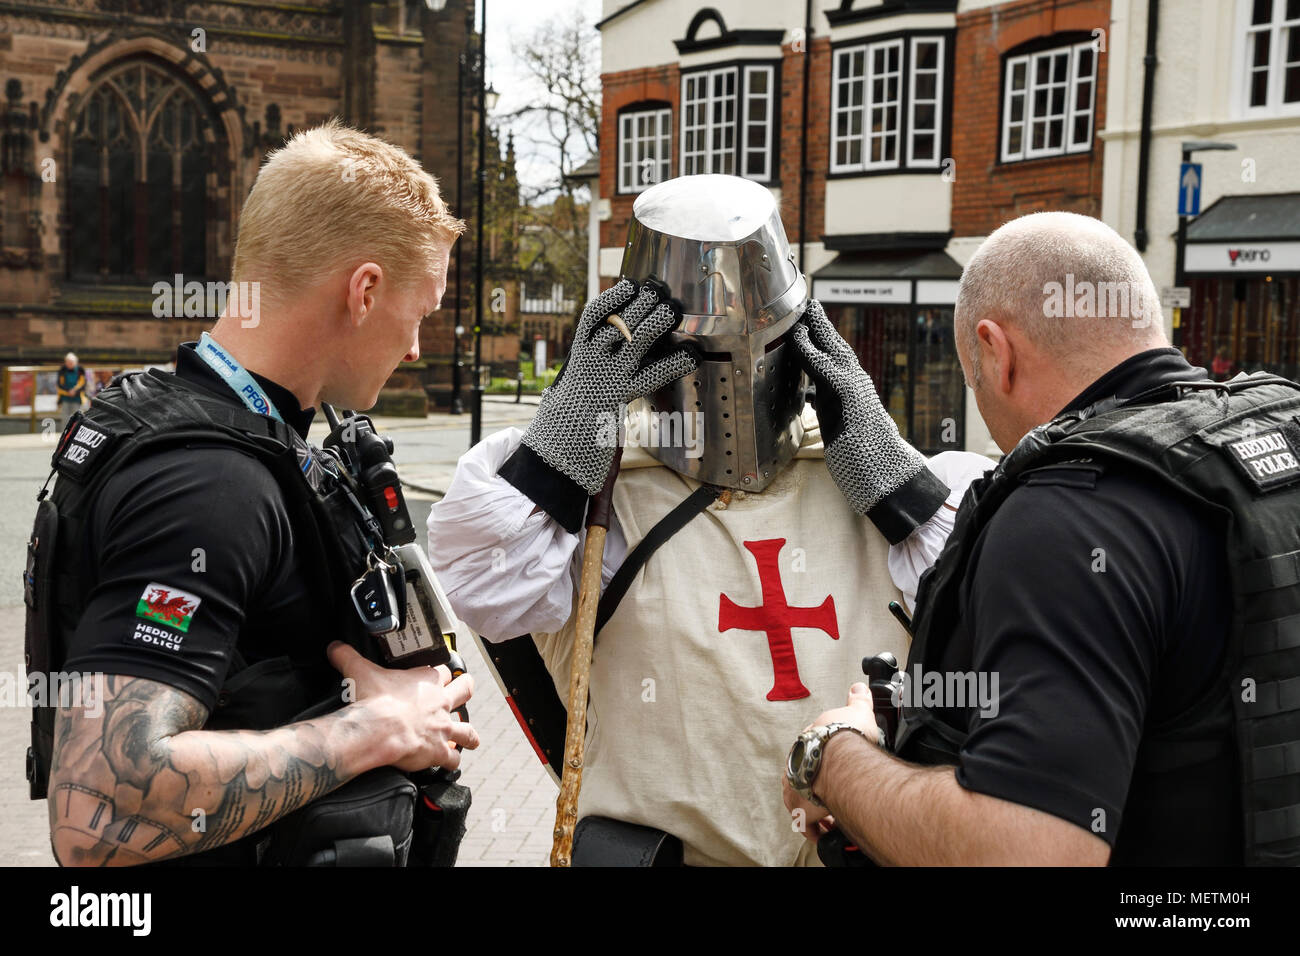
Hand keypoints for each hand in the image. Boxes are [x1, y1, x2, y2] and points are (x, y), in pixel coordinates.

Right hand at [327, 641, 478, 771]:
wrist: (378, 730)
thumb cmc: (373, 701)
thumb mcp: (359, 671)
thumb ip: (347, 657)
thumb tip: (334, 647)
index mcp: (426, 680)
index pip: (442, 670)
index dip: (440, 673)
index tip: (438, 674)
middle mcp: (440, 702)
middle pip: (465, 690)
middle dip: (465, 690)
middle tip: (464, 691)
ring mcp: (443, 727)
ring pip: (467, 729)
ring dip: (468, 735)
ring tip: (471, 739)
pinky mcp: (439, 750)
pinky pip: (452, 758)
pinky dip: (452, 761)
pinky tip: (449, 763)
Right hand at [501, 279, 698, 529]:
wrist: (563, 439)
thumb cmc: (579, 402)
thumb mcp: (581, 370)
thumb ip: (597, 348)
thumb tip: (626, 321)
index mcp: (580, 350)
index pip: (595, 315)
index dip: (615, 297)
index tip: (632, 284)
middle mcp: (592, 359)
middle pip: (619, 322)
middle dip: (641, 305)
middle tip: (660, 294)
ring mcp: (608, 375)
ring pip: (634, 339)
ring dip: (655, 321)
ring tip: (671, 309)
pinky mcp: (625, 395)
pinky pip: (653, 375)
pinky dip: (675, 363)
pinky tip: (691, 354)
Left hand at [782, 683, 879, 842]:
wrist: (842, 759)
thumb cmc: (849, 737)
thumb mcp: (857, 712)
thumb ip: (858, 701)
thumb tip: (859, 688)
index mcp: (809, 739)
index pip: (811, 750)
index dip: (823, 761)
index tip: (833, 769)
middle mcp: (797, 762)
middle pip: (803, 777)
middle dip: (818, 788)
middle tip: (833, 797)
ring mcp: (796, 786)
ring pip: (801, 802)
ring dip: (817, 811)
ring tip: (832, 819)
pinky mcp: (801, 808)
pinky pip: (806, 824)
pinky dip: (817, 829)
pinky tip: (830, 831)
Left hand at [790, 300, 948, 542]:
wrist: (889, 476)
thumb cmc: (865, 457)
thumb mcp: (839, 424)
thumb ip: (826, 405)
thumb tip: (811, 393)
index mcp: (853, 392)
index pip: (835, 359)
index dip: (822, 339)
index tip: (809, 322)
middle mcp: (856, 386)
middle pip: (836, 347)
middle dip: (822, 325)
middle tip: (809, 304)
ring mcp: (855, 390)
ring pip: (833, 351)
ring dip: (817, 329)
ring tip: (804, 311)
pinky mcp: (850, 398)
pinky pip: (826, 369)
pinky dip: (812, 352)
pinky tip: (801, 339)